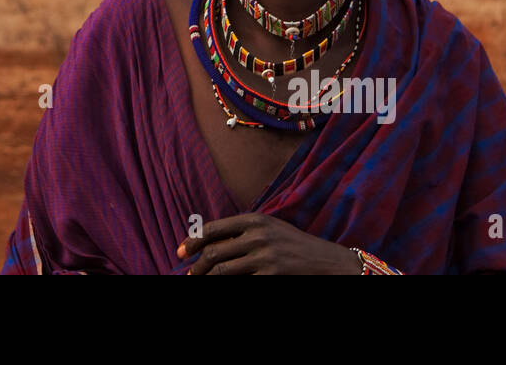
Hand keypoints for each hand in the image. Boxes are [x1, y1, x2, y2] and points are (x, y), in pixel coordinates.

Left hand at [177, 213, 363, 274]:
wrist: (325, 260)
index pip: (213, 229)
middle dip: (196, 266)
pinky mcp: (271, 275)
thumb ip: (242, 230)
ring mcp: (265, 256)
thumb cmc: (293, 244)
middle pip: (214, 252)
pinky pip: (240, 283)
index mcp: (254, 219)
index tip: (180, 251)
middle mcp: (258, 235)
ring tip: (198, 281)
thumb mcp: (269, 228)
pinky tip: (221, 286)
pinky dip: (226, 286)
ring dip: (205, 278)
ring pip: (222, 270)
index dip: (192, 241)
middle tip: (188, 274)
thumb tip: (209, 242)